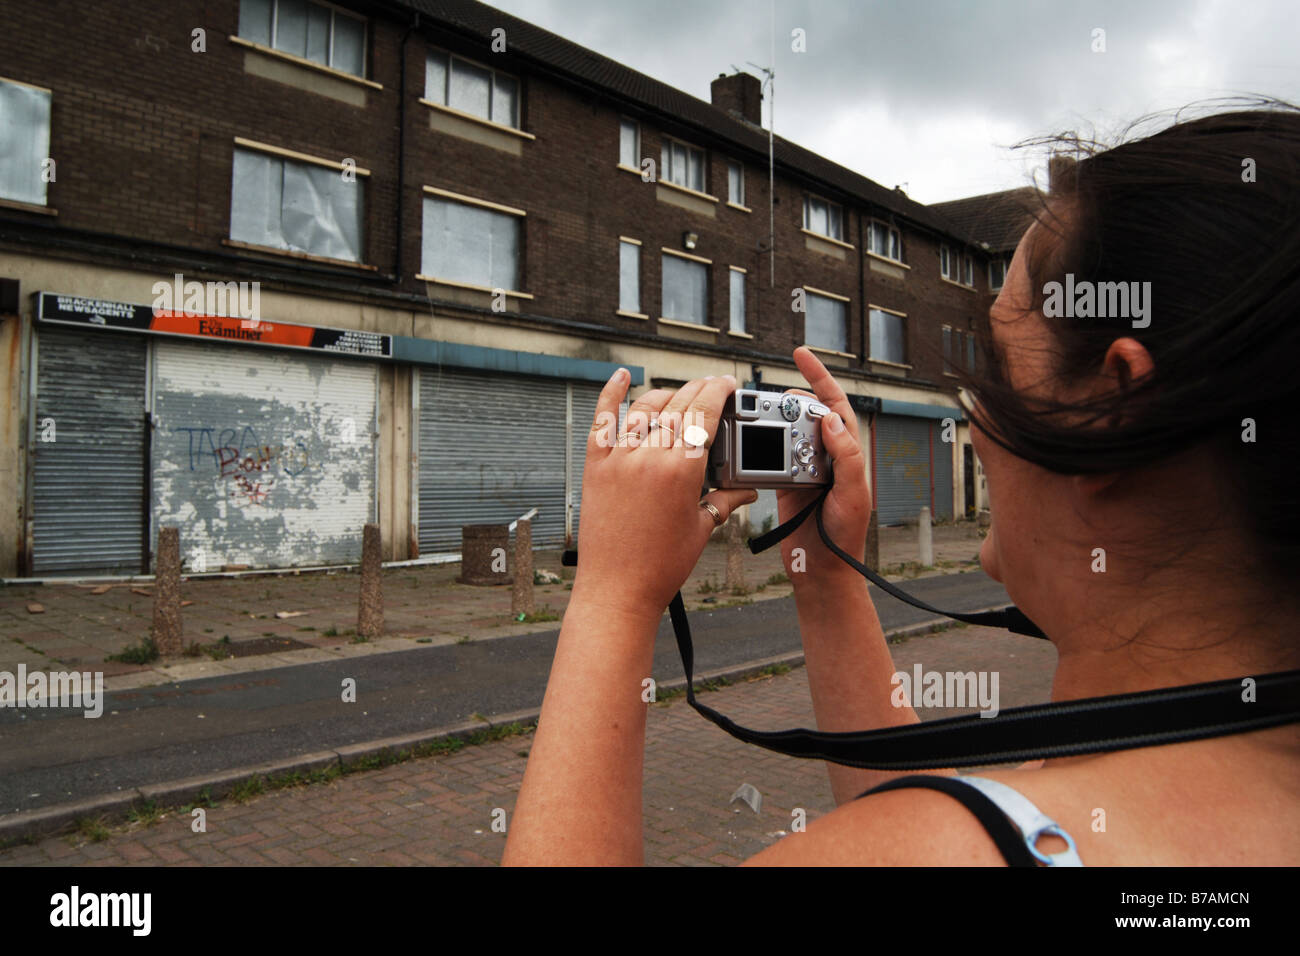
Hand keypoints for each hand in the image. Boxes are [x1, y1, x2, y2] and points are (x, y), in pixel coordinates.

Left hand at [574, 370, 757, 619]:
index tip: (727, 384)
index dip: (719, 392)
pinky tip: (620, 376)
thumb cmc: (660, 566)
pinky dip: (610, 395)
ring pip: (645, 408)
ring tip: (679, 395)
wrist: (617, 590)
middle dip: (699, 389)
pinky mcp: (595, 467)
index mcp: (682, 471)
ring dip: (666, 395)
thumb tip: (746, 491)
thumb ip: (724, 501)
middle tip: (711, 386)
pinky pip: (601, 421)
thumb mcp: (701, 530)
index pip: (705, 414)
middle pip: (678, 405)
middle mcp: (649, 457)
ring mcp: (619, 459)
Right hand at [773, 347, 871, 575]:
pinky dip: (760, 447)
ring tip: (759, 414)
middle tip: (772, 394)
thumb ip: (848, 457)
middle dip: (792, 398)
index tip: (801, 355)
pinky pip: (771, 457)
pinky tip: (750, 443)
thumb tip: (833, 420)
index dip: (820, 379)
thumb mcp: (854, 496)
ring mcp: (805, 471)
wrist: (823, 573)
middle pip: (808, 414)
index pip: (836, 407)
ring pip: (787, 433)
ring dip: (773, 421)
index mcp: (848, 455)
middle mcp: (827, 459)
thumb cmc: (845, 538)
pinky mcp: (785, 485)